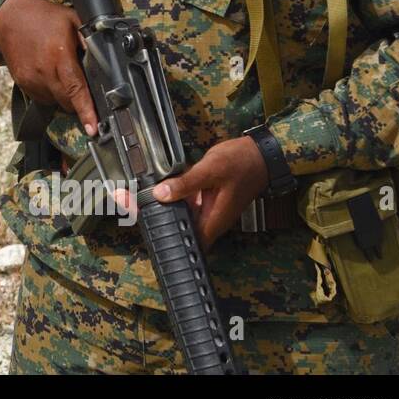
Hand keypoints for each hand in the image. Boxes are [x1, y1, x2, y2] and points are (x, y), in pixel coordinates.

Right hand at [0, 0, 97, 134]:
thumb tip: (105, 57)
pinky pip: (43, 98)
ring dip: (64, 96)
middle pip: (67, 101)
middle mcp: (43, 71)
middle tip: (84, 85)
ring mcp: (31, 79)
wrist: (9, 17)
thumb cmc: (43, 17)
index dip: (86, 110)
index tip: (93, 128)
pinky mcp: (22, 84)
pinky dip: (51, 92)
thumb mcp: (72, 19)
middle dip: (79, 101)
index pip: (76, 89)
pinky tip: (49, 74)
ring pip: (55, 102)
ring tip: (62, 72)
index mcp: (58, 55)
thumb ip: (90, 38)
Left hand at [151, 136, 268, 249]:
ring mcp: (209, 209)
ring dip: (166, 207)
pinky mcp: (206, 199)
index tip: (155, 235)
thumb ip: (186, 183)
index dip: (173, 244)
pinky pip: (186, 202)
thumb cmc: (242, 162)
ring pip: (182, 215)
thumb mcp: (210, 170)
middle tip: (139, 208)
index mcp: (214, 219)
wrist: (258, 154)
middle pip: (183, 229)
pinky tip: (161, 186)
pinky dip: (174, 196)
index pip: (191, 244)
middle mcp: (211, 218)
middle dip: (162, 222)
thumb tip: (160, 194)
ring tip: (143, 196)